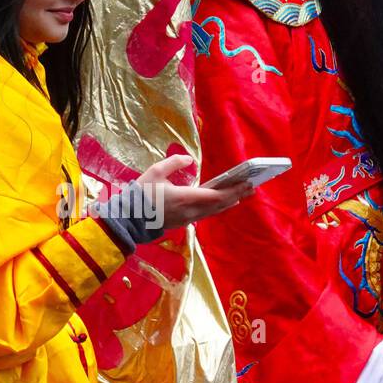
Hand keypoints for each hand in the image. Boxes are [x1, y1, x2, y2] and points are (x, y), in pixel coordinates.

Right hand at [136, 155, 252, 229]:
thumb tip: (190, 159)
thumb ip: (174, 163)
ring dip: (229, 202)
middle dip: (237, 195)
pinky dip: (218, 207)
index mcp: (185, 198)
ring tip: (242, 194)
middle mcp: (190, 211)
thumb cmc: (141, 194)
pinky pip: (206, 214)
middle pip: (219, 204)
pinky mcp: (184, 222)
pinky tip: (224, 202)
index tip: (246, 184)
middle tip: (252, 187)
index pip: (216, 196)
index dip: (233, 190)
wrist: (129, 218)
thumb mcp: (155, 172)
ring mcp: (187, 219)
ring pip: (214, 211)